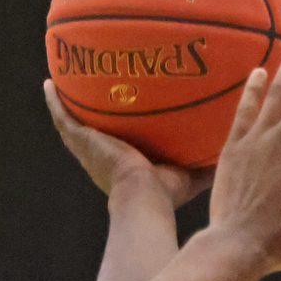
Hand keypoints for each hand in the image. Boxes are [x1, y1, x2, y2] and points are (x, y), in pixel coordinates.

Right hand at [44, 82, 213, 209]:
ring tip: (61, 82)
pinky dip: (55, 101)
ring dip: (66, 105)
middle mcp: (101, 158)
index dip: (116, 135)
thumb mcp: (188, 176)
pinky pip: (62, 117)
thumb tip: (230, 153)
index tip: (119, 121)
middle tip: (87, 96)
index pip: (116, 148)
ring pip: (72, 124)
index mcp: (122, 168)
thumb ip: (206, 164)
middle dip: (89, 117)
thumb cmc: (165, 196)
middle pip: (91, 134)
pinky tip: (50, 83)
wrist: (142, 197)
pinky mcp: (81, 141)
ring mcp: (88, 149)